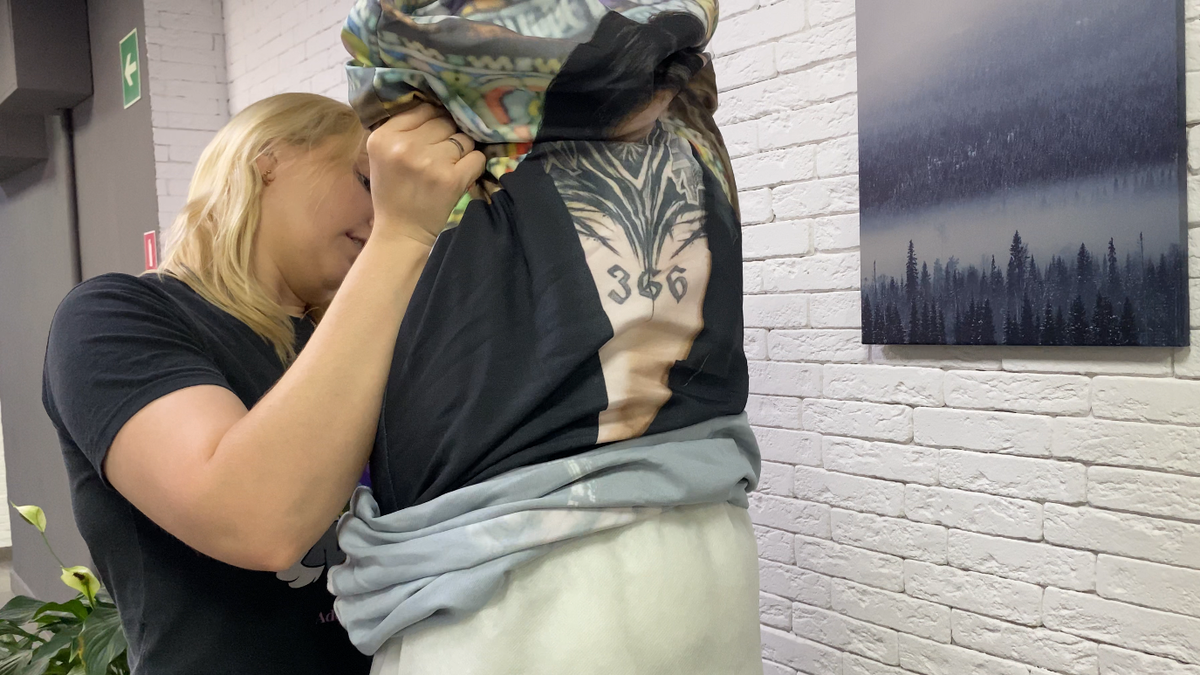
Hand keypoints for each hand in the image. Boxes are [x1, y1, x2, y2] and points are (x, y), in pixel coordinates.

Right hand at [366, 103, 484, 246]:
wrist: (401, 231)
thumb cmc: (393, 191)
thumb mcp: (382, 155)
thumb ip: (402, 129)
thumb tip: (436, 104)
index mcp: (383, 136)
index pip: (423, 110)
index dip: (433, 120)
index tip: (434, 135)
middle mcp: (405, 146)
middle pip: (444, 122)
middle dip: (448, 136)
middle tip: (441, 155)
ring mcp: (430, 162)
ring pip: (463, 139)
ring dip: (462, 151)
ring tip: (449, 166)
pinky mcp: (451, 179)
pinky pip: (476, 157)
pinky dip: (474, 165)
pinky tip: (462, 174)